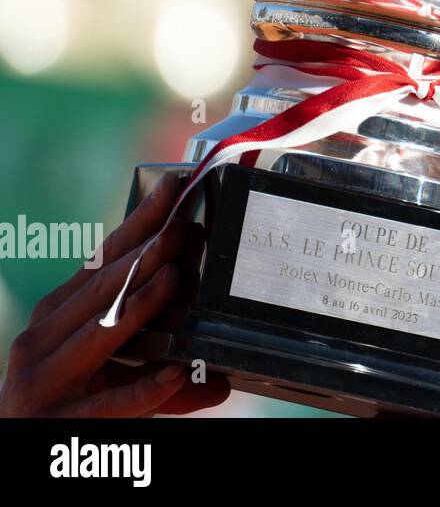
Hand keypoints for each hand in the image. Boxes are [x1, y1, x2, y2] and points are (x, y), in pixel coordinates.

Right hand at [0, 175, 230, 416]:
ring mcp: (44, 380)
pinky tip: (173, 374)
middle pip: (102, 289)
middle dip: (144, 257)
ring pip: (100, 335)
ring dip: (139, 306)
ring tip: (175, 280)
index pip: (102, 259)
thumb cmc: (66, 401)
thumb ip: (156, 360)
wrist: (15, 449)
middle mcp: (42, 339)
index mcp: (56, 314)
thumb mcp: (101, 367)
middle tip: (181, 229)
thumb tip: (221, 369)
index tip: (172, 189)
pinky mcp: (58, 420)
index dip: (138, 222)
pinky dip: (144, 388)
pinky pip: (109, 402)